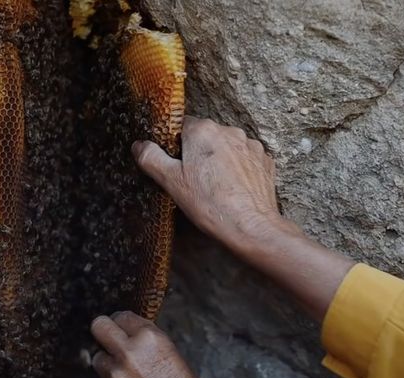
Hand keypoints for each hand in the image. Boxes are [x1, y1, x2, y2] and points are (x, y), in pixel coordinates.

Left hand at [90, 312, 237, 377]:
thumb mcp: (172, 354)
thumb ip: (147, 343)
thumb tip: (129, 337)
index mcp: (150, 338)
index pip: (122, 316)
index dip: (123, 324)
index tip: (123, 328)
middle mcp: (129, 354)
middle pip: (99, 327)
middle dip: (104, 333)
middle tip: (111, 340)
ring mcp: (114, 377)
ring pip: (97, 359)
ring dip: (109, 365)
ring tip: (129, 377)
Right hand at [133, 116, 353, 320]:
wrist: (251, 226)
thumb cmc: (210, 204)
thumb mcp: (172, 182)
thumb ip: (151, 158)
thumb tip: (139, 145)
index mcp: (203, 130)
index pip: (182, 125)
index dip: (175, 145)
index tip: (176, 164)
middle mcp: (230, 131)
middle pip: (206, 136)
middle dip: (198, 152)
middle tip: (193, 180)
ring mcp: (250, 145)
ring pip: (227, 147)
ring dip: (220, 159)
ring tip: (216, 187)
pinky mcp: (264, 161)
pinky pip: (245, 159)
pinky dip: (238, 169)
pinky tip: (233, 188)